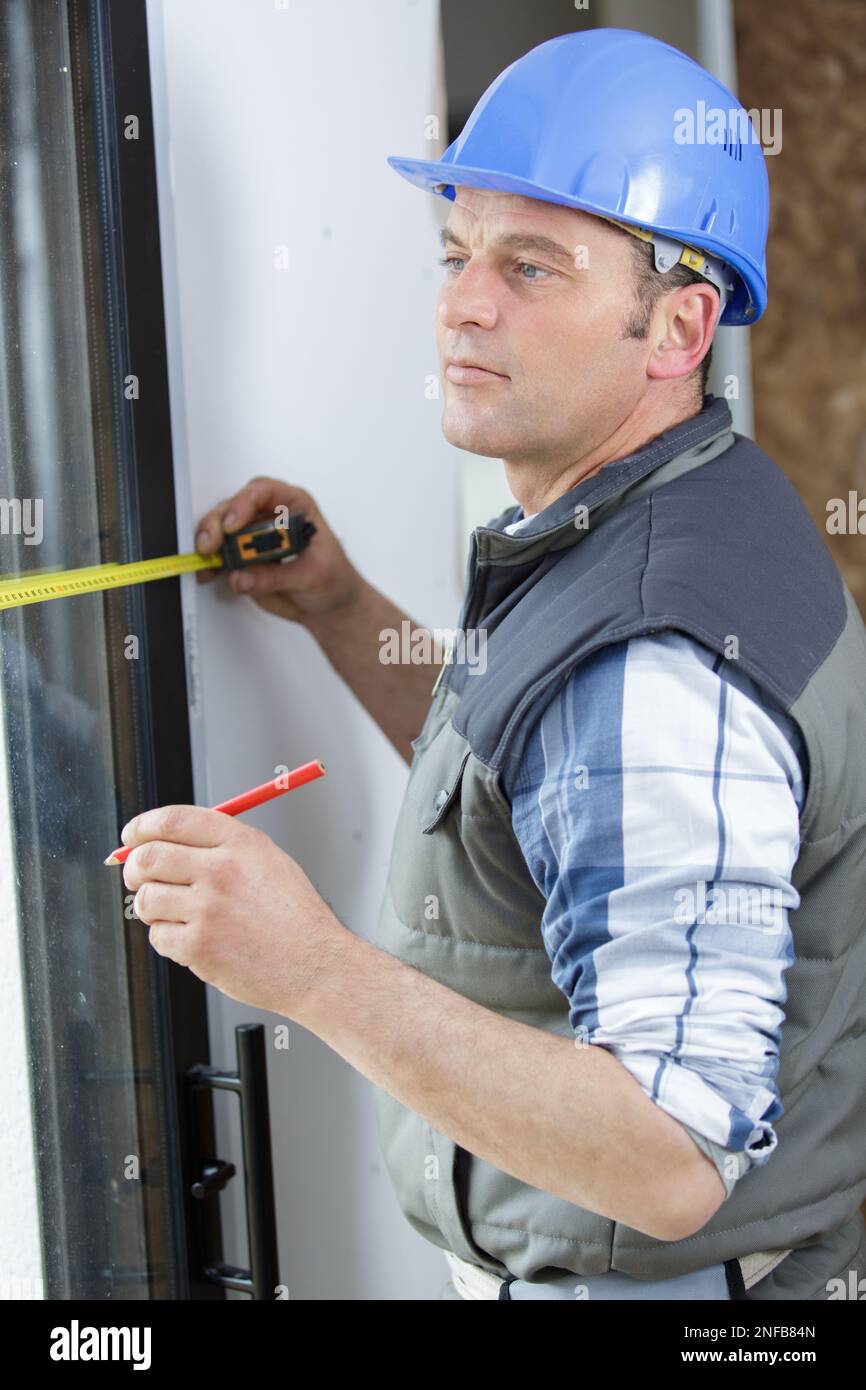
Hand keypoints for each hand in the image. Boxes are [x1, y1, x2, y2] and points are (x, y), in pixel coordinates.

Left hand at [120, 804, 348, 1018]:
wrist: (316, 965)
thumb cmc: (294, 917)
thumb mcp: (268, 861)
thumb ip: (221, 846)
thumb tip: (166, 842)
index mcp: (240, 842)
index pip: (173, 820)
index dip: (142, 826)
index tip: (131, 837)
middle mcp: (221, 870)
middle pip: (148, 856)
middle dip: (133, 868)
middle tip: (136, 878)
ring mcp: (208, 909)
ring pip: (146, 899)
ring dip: (152, 908)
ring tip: (178, 916)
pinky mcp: (198, 946)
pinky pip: (158, 937)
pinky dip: (169, 940)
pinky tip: (196, 941)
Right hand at [194, 476, 363, 623]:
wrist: (332, 604)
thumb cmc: (334, 579)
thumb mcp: (314, 575)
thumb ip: (277, 577)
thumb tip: (242, 576)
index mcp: (295, 506)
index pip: (265, 492)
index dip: (244, 503)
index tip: (233, 524)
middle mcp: (270, 516)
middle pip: (235, 508)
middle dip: (218, 525)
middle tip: (211, 545)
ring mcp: (254, 537)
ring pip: (222, 529)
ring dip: (210, 544)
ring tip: (208, 562)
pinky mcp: (244, 559)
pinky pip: (222, 557)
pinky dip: (212, 565)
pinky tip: (208, 573)